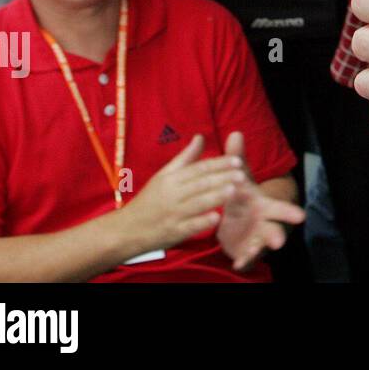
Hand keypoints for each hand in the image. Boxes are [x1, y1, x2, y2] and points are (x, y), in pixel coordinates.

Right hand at [118, 135, 247, 253]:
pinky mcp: (174, 233)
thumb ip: (185, 158)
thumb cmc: (149, 200)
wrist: (126, 230)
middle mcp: (173, 195)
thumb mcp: (164, 176)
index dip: (218, 164)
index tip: (237, 160)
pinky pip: (189, 227)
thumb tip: (200, 137)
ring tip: (234, 190)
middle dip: (222, 178)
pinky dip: (202, 222)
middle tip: (242, 174)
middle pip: (200, 184)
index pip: (199, 169)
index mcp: (171, 179)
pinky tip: (216, 218)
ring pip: (197, 204)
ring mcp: (173, 214)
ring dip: (216, 196)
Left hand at [215, 132, 304, 271]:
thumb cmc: (243, 199)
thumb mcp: (240, 178)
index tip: (301, 216)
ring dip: (260, 249)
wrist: (236, 222)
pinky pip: (246, 258)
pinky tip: (239, 263)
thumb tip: (235, 133)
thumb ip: (238, 159)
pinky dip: (244, 260)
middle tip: (281, 240)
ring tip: (260, 255)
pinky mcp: (245, 251)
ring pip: (262, 245)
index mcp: (265, 205)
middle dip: (279, 234)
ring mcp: (256, 238)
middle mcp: (265, 223)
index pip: (280, 207)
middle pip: (276, 228)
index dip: (290, 211)